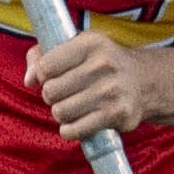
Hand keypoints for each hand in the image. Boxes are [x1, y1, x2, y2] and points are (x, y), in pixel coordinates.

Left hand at [27, 29, 148, 150]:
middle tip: (63, 94)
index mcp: (91, 43)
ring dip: (60, 114)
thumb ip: (42, 57)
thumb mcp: (75, 48)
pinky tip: (76, 122)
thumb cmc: (100, 64)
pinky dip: (69, 130)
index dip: (42, 75)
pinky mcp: (118, 114)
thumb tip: (29, 80)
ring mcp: (112, 90)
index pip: (46, 65)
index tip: (52, 77)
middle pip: (51, 91)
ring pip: (61, 112)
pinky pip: (75, 130)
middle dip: (51, 96)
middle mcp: (103, 64)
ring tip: (71, 107)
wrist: (144, 82)